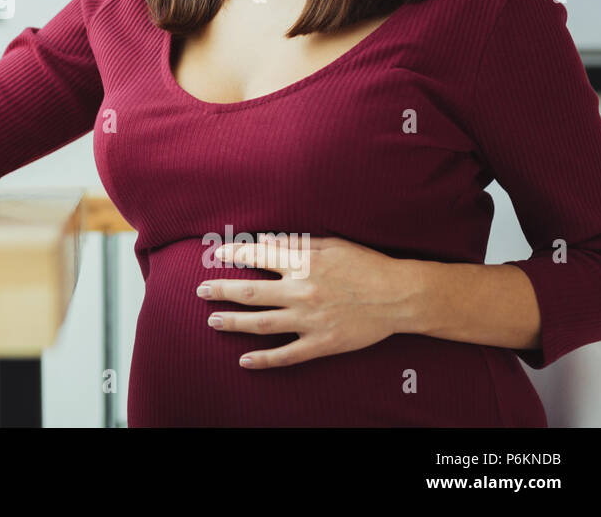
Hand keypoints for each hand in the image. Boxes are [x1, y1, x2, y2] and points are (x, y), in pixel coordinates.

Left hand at [197, 235, 416, 368]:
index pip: (257, 256)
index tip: (216, 255)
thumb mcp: (331, 244)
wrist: (399, 296)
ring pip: (262, 323)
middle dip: (221, 291)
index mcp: (303, 263)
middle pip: (250, 292)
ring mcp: (310, 319)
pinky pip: (287, 354)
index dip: (233, 255)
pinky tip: (244, 361)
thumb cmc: (365, 265)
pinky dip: (264, 359)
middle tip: (201, 291)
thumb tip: (264, 240)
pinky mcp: (322, 343)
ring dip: (233, 322)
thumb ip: (295, 243)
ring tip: (212, 321)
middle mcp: (302, 291)